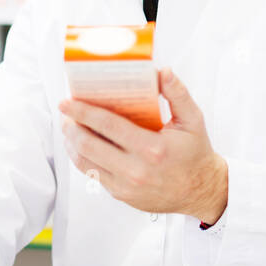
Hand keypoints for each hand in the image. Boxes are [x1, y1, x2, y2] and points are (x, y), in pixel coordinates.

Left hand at [59, 66, 227, 223]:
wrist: (201, 191)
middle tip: (64, 110)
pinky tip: (79, 144)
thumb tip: (162, 71)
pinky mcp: (121, 194)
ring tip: (68, 125)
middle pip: (89, 145)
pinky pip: (92, 174)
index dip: (83, 112)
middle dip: (71, 125)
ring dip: (71, 142)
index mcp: (152, 149)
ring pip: (85, 162)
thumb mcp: (193, 120)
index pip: (108, 126)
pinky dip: (81, 157)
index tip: (68, 101)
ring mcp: (126, 186)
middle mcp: (136, 170)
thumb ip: (178, 93)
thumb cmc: (195, 152)